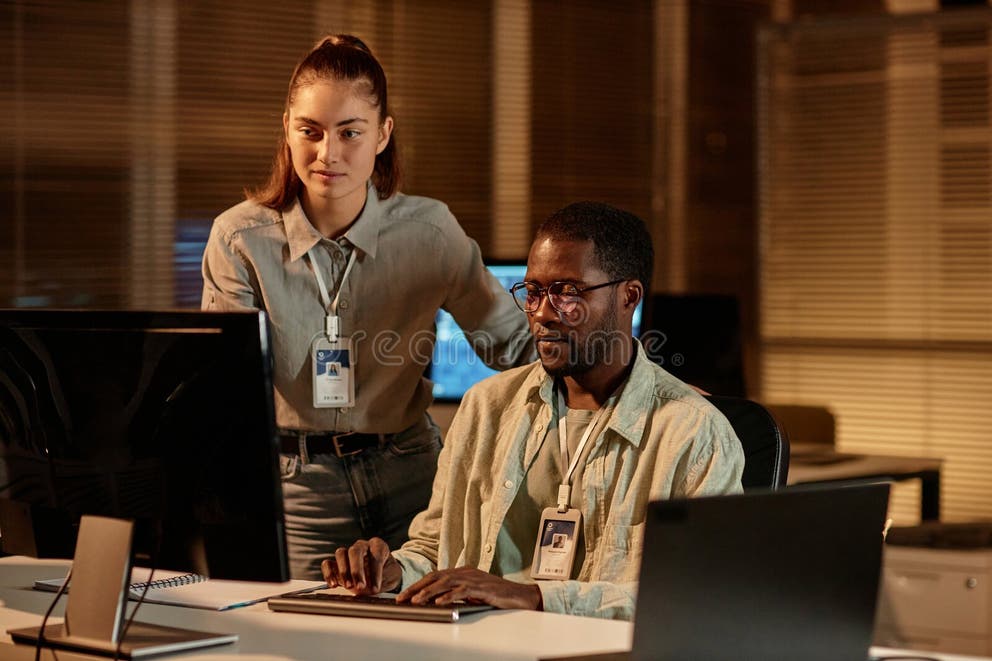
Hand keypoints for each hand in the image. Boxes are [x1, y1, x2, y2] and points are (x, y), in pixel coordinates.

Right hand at [321, 537, 401, 594]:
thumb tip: (374, 590)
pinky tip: (333, 584)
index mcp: (378, 545)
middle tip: (361, 586)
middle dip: (357, 570)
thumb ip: (385, 580)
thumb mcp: (393, 576)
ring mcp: (348, 554)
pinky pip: (327, 563)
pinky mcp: (337, 564)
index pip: (375, 554)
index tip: (376, 587)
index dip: (375, 572)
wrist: (381, 577)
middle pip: (355, 551)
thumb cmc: (388, 574)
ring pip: (340, 553)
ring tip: (349, 586)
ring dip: (344, 571)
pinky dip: (328, 573)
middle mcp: (362, 546)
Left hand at [397, 567, 542, 610]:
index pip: (435, 576)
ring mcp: (473, 579)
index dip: (418, 585)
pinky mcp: (481, 588)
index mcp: (461, 572)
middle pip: (436, 577)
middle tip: (402, 598)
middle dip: (417, 588)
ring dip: (428, 592)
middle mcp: (465, 572)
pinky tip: (439, 602)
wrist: (519, 595)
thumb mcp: (471, 593)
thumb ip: (456, 593)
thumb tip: (436, 600)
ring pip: (445, 583)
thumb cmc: (495, 595)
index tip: (404, 595)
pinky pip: (462, 591)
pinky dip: (449, 596)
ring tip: (415, 601)